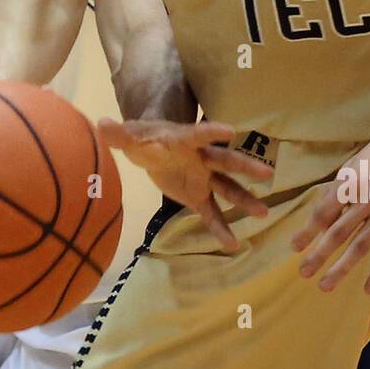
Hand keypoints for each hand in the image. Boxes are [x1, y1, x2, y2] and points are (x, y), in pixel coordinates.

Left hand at [97, 118, 274, 251]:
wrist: (149, 149)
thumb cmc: (143, 137)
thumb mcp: (130, 136)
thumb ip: (118, 133)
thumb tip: (101, 123)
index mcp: (185, 139)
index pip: (199, 134)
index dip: (212, 131)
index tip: (230, 130)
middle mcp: (201, 158)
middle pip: (225, 161)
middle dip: (245, 166)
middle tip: (268, 173)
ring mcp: (204, 178)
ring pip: (228, 188)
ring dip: (245, 199)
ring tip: (264, 213)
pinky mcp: (198, 197)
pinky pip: (212, 214)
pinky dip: (221, 229)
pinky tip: (233, 245)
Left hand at [291, 121, 369, 293]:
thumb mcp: (358, 161)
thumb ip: (342, 185)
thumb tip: (325, 208)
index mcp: (350, 181)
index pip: (324, 212)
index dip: (308, 231)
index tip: (295, 247)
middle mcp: (366, 199)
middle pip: (338, 232)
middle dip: (319, 254)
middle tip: (304, 272)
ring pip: (361, 245)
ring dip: (342, 267)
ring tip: (326, 285)